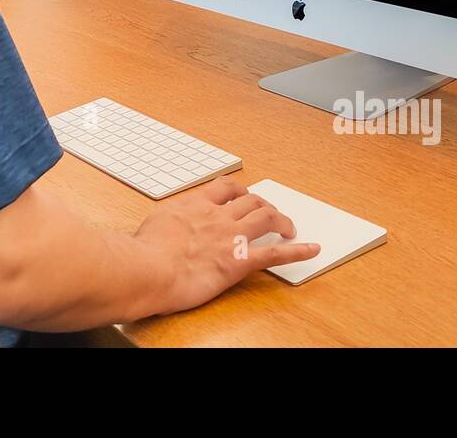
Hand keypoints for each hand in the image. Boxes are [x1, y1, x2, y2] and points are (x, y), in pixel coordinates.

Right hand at [133, 176, 319, 314]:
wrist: (149, 268)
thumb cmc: (144, 251)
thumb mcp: (153, 224)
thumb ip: (167, 222)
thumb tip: (163, 228)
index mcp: (196, 205)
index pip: (224, 188)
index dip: (238, 191)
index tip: (242, 195)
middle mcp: (217, 215)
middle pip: (250, 200)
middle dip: (263, 204)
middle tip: (269, 213)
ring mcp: (232, 236)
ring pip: (266, 218)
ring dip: (282, 221)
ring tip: (289, 227)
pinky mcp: (241, 261)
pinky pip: (276, 253)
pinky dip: (298, 251)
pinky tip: (312, 250)